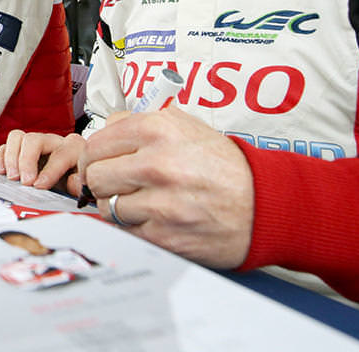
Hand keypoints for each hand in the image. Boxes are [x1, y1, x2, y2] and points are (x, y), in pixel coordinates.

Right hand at [0, 130, 85, 192]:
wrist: (71, 180)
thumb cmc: (76, 181)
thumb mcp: (83, 185)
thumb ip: (79, 184)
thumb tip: (74, 183)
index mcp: (73, 147)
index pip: (60, 154)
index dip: (49, 171)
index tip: (40, 186)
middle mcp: (53, 141)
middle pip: (34, 140)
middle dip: (26, 162)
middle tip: (25, 182)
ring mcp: (35, 143)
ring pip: (17, 137)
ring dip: (11, 158)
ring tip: (12, 177)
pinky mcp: (20, 149)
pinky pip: (5, 145)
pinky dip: (1, 157)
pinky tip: (2, 172)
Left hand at [78, 108, 253, 268]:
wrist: (265, 202)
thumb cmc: (221, 164)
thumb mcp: (183, 126)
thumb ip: (136, 123)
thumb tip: (100, 133)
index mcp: (156, 130)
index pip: (94, 144)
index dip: (94, 157)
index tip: (100, 164)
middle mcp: (156, 164)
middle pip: (95, 176)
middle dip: (103, 182)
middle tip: (119, 184)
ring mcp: (160, 203)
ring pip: (107, 206)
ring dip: (118, 206)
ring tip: (142, 200)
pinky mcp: (165, 236)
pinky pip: (126, 231)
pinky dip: (135, 226)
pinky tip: (155, 217)